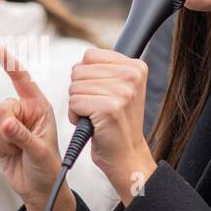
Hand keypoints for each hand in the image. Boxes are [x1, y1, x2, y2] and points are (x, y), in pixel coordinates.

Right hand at [0, 44, 73, 210]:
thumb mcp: (39, 152)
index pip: (22, 79)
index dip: (7, 62)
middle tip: (21, 142)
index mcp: (40, 107)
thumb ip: (21, 136)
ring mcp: (10, 123)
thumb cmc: (48, 168)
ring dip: (3, 141)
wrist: (39, 189)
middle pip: (1, 105)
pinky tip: (9, 154)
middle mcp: (24, 111)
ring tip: (19, 151)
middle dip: (7, 126)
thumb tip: (4, 123)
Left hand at [67, 48, 157, 205]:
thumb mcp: (121, 88)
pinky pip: (73, 102)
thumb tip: (84, 57)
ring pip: (74, 86)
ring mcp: (122, 92)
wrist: (126, 155)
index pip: (90, 55)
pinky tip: (91, 123)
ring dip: (78, 103)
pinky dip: (75, 116)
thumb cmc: (117, 122)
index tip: (103, 93)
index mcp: (136, 67)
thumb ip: (106, 67)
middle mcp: (132, 77)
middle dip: (80, 90)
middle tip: (98, 107)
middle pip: (79, 69)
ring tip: (95, 116)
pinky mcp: (109, 108)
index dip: (87, 76)